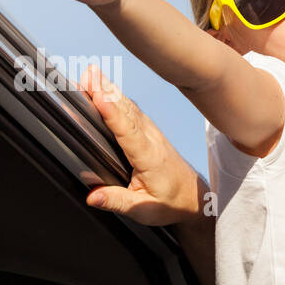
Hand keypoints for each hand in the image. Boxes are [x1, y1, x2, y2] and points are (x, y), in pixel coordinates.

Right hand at [77, 66, 204, 225]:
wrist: (195, 199)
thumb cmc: (171, 204)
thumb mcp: (144, 210)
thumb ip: (117, 202)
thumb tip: (92, 197)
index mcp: (150, 158)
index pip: (128, 131)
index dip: (112, 113)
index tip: (98, 97)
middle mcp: (152, 140)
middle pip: (127, 112)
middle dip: (107, 92)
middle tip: (89, 74)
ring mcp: (153, 134)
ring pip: (129, 108)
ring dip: (111, 90)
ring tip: (93, 74)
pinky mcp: (151, 132)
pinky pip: (133, 111)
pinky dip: (118, 98)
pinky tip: (106, 88)